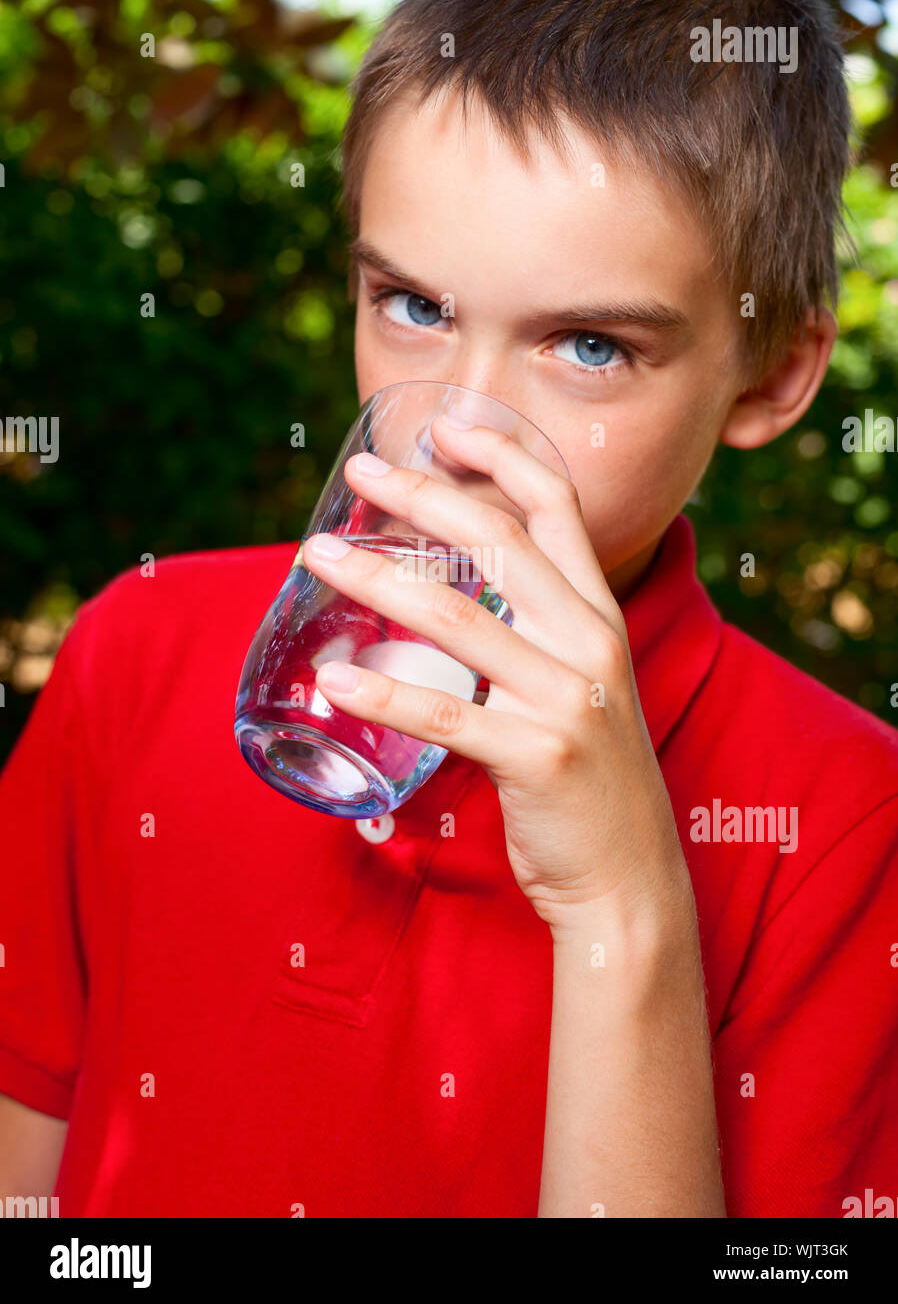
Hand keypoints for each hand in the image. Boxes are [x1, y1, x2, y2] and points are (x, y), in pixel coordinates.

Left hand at [300, 415, 690, 933]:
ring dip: (377, 579)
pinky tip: (333, 679)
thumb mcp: (577, 686)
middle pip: (500, 541)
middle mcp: (589, 642)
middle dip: (422, 494)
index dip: (504, 454)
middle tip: (360, 473)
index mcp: (599, 615)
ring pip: (458, 617)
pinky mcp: (537, 756)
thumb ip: (533, 635)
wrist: (628, 878)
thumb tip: (447, 595)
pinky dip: (383, 694)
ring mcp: (567, 699)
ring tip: (316, 558)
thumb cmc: (586, 780)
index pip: (558, 508)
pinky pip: (444, 715)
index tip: (447, 426)